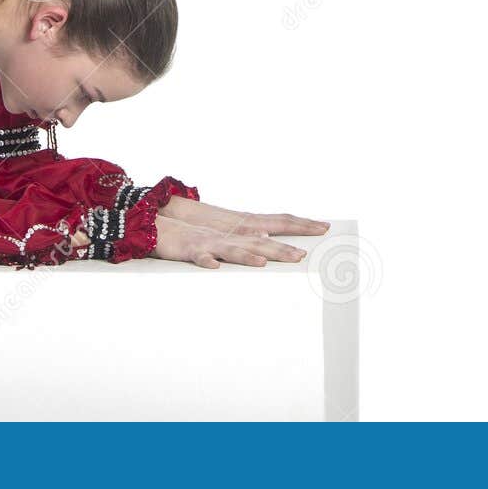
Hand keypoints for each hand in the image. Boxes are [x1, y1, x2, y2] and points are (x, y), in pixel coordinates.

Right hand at [151, 214, 309, 268]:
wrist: (164, 224)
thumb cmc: (198, 234)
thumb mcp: (228, 236)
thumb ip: (248, 240)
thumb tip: (269, 242)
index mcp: (242, 228)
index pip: (277, 222)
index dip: (300, 224)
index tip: (324, 226)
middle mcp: (231, 233)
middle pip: (260, 240)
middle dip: (281, 248)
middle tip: (302, 256)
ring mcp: (212, 241)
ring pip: (232, 249)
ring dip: (247, 255)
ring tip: (263, 262)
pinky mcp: (192, 250)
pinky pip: (200, 256)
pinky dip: (208, 261)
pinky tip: (214, 266)